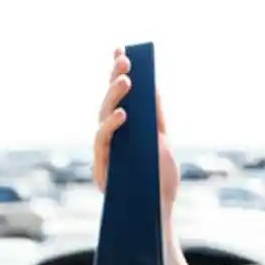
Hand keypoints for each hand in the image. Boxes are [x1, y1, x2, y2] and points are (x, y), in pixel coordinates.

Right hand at [93, 47, 180, 219]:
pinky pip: (104, 141)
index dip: (117, 72)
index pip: (120, 96)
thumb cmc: (160, 182)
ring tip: (126, 80)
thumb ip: (155, 120)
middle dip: (116, 78)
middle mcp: (112, 138)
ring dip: (114, 96)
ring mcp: (105, 151)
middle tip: (125, 60)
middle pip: (109, 102)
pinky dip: (112, 126)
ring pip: (103, 116)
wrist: (158, 215)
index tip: (122, 49)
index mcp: (126, 130)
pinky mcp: (102, 167)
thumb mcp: (163, 146)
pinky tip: (124, 114)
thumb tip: (153, 89)